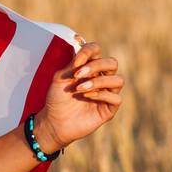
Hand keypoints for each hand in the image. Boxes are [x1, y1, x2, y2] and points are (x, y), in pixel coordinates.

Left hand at [37, 34, 124, 149]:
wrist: (53, 121)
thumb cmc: (57, 98)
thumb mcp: (60, 79)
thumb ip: (71, 66)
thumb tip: (83, 56)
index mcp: (89, 68)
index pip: (97, 51)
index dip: (89, 51)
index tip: (77, 61)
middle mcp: (101, 78)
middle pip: (112, 63)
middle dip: (96, 66)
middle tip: (78, 75)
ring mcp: (106, 93)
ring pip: (118, 80)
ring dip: (99, 82)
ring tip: (80, 89)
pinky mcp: (109, 108)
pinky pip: (116, 98)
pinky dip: (101, 95)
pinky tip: (86, 97)